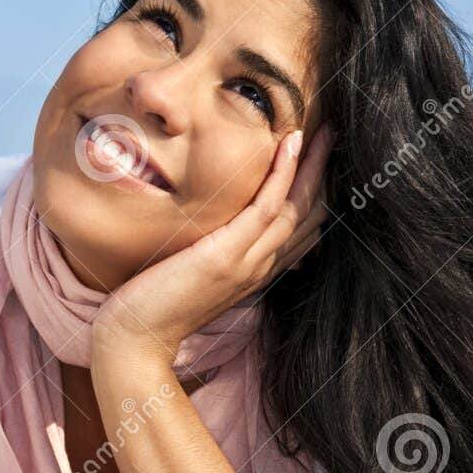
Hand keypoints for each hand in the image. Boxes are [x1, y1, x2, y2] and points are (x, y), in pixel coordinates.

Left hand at [91, 124, 333, 364]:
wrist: (136, 340)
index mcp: (254, 271)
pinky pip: (267, 207)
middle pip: (308, 216)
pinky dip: (283, 174)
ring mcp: (248, 262)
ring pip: (296, 207)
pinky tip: (291, 145)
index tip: (322, 161)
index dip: (314, 194)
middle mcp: (260, 267)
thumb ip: (209, 252)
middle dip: (324, 175)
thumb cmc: (152, 306)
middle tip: (336, 136)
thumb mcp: (189, 273)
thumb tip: (207, 228)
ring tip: (326, 132)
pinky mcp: (227, 256)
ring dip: (313, 166)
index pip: (300, 230)